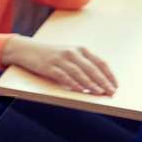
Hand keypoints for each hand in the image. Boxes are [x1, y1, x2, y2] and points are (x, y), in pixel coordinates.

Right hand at [1, 36, 117, 94]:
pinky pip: (63, 76)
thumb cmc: (49, 54)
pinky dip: (72, 83)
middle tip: (111, 92)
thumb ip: (82, 63)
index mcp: (80, 49)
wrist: (25, 49)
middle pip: (92, 68)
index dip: (109, 75)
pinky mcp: (48, 66)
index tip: (115, 86)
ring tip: (99, 93)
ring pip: (79, 73)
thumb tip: (98, 80)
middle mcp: (72, 52)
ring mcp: (60, 59)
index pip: (100, 62)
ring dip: (90, 84)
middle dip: (103, 81)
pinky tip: (79, 90)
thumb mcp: (68, 54)